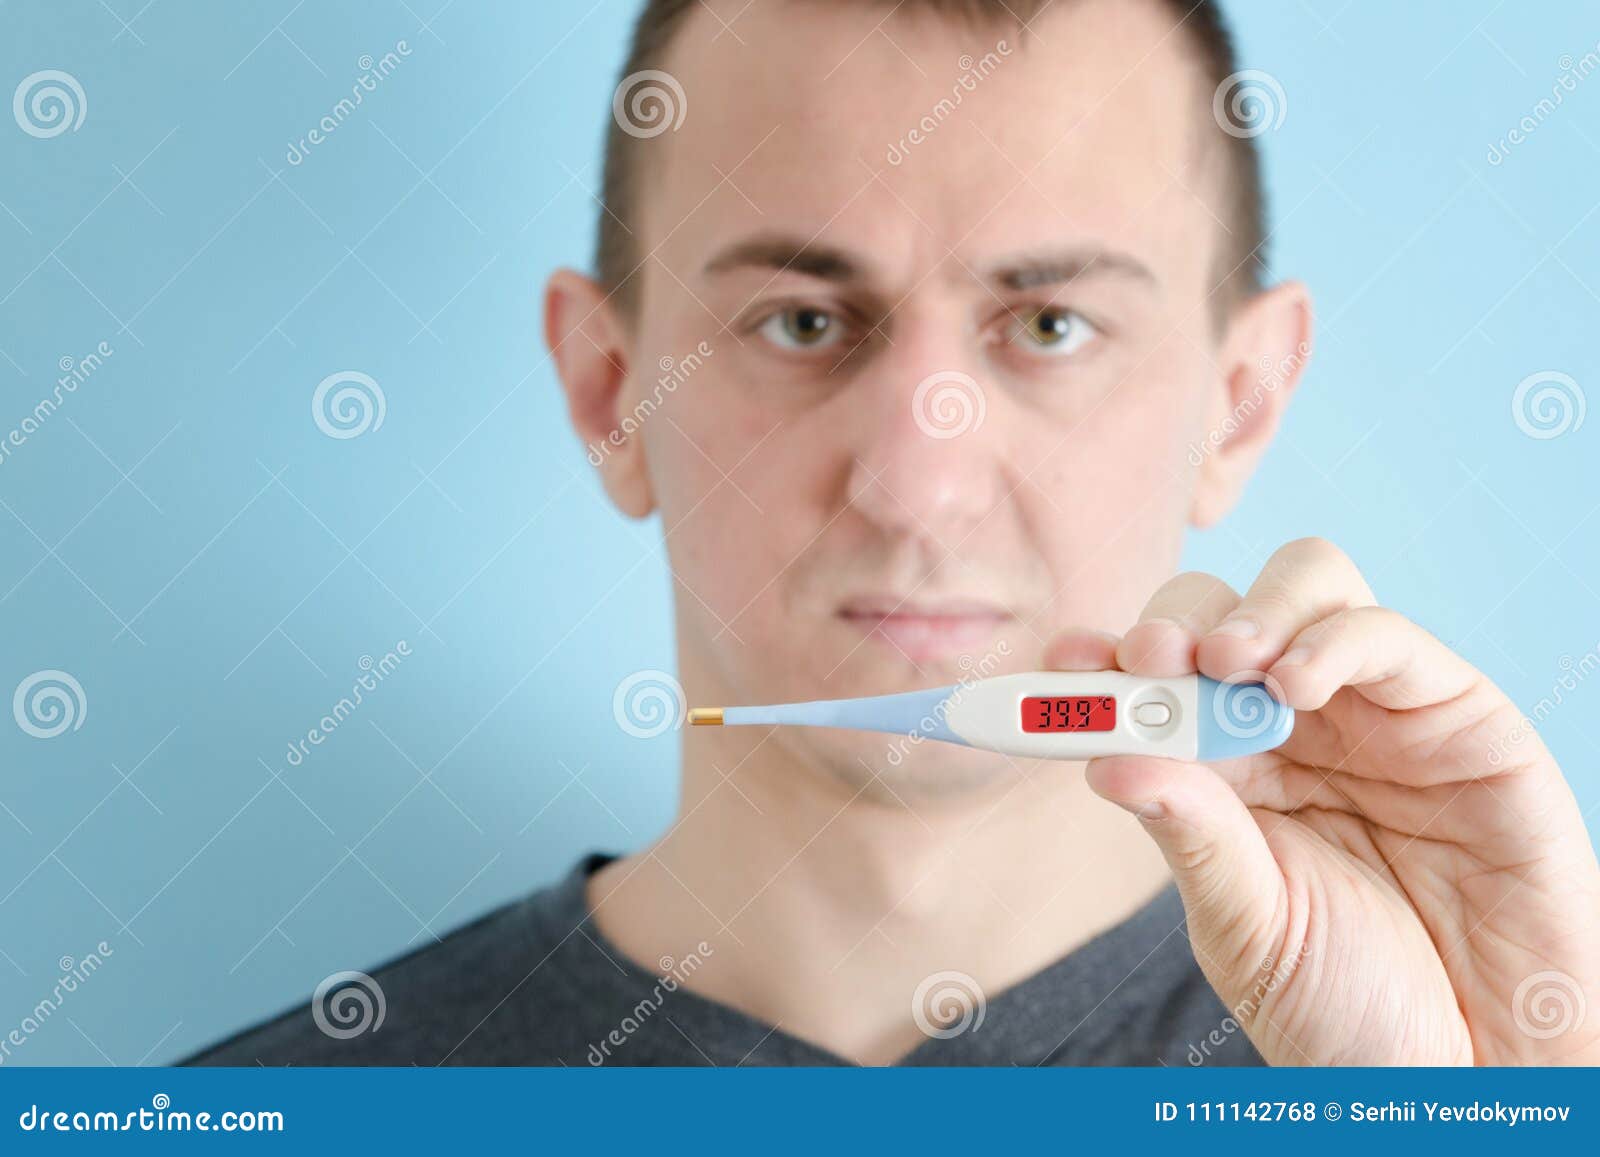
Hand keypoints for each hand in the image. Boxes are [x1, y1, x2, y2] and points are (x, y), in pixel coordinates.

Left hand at [1047, 537, 1599, 1064]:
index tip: (1061, 663)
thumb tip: (1105, 761)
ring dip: (1251, 611)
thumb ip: (1192, 838)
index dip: (1105, 664)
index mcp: (1230, 775)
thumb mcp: (1250, 928)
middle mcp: (1298, 729)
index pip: (1156, 685)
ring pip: (1309, 588)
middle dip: (1175, 623)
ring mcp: (1378, 714)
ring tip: (1221, 664)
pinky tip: (1294, 686)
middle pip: (1223, 614)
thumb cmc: (1357, 1011)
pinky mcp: (1463, 717)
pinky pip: (1392, 638)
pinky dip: (1333, 640)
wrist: (1476, 1071)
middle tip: (1148, 660)